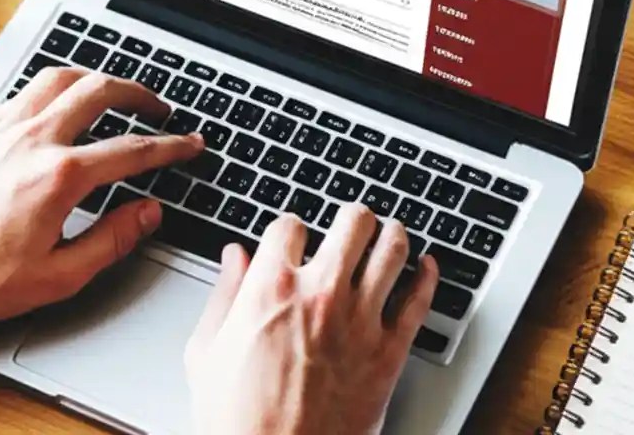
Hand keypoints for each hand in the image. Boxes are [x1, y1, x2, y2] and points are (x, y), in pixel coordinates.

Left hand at [0, 67, 203, 340]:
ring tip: (115, 92)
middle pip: (99, 91)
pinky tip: (60, 105)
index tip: (190, 145)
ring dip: (96, 79)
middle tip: (160, 109)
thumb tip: (148, 213)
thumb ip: (114, 238)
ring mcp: (2, 130)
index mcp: (58, 177)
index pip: (132, 149)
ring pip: (60, 77)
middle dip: (139, 94)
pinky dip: (55, 89)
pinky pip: (26, 91)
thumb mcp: (61, 275)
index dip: (171, 146)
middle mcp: (31, 141)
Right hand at [185, 205, 438, 434]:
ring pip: (393, 249)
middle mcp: (321, 294)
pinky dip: (428, 276)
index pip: (290, 225)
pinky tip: (425, 267)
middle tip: (351, 226)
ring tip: (389, 235)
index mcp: (270, 288)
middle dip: (351, 219)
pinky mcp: (390, 352)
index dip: (291, 229)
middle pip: (353, 221)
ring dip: (391, 235)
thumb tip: (232, 258)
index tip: (293, 239)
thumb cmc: (238, 422)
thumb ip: (223, 295)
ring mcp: (360, 320)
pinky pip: (421, 299)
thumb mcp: (206, 354)